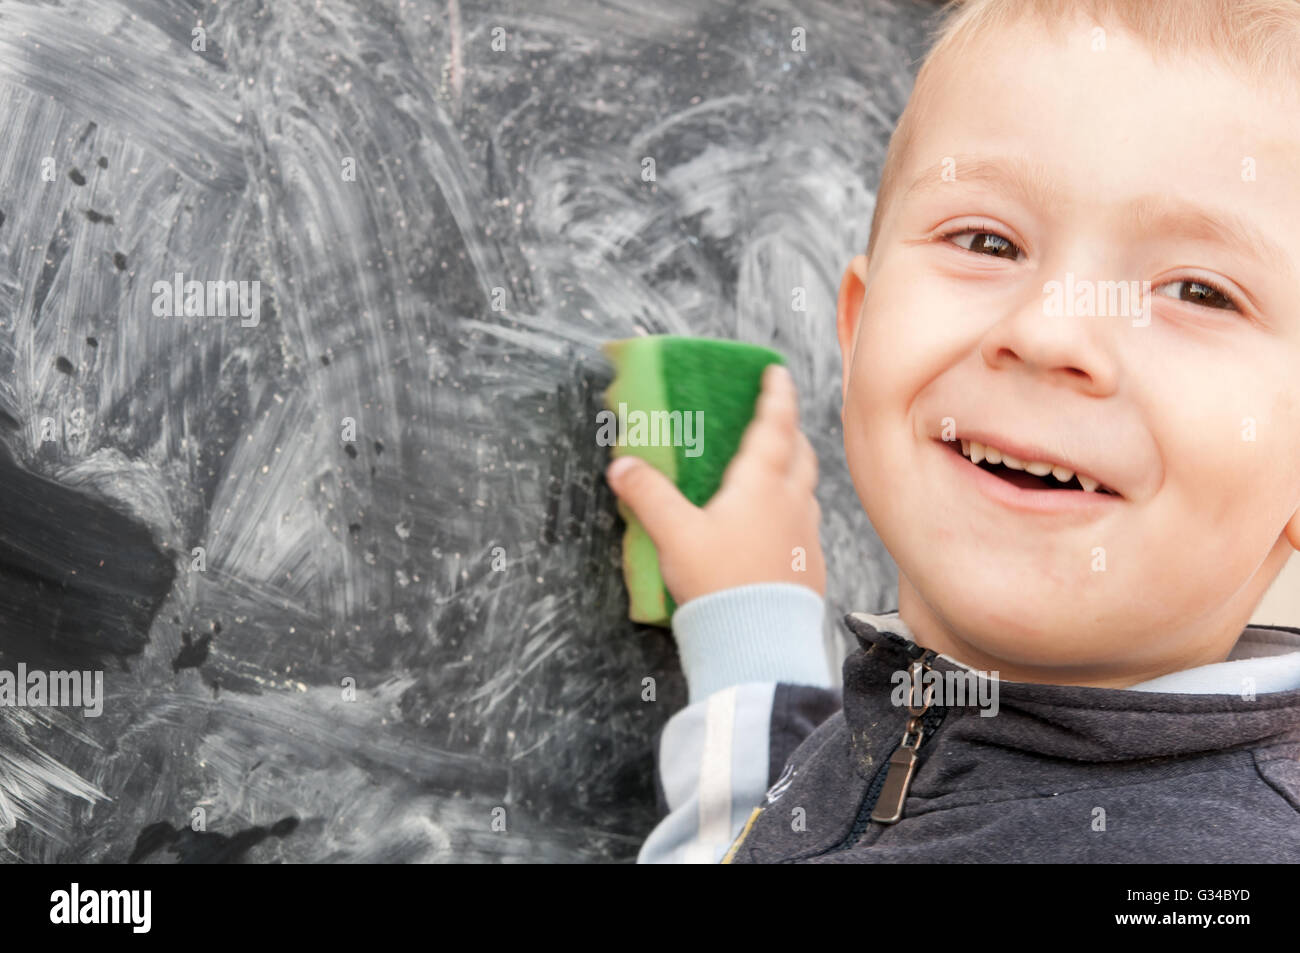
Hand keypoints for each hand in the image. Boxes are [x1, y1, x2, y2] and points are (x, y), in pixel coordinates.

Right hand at [604, 363, 825, 605]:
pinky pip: (806, 524)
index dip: (777, 395)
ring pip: (806, 489)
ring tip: (776, 469)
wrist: (757, 642)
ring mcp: (805, 535)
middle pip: (801, 453)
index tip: (777, 372)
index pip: (776, 425)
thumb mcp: (674, 535)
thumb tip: (622, 466)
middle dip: (791, 431)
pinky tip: (776, 526)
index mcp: (761, 484)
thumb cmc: (718, 582)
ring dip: (795, 470)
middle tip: (777, 420)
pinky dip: (794, 509)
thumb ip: (648, 496)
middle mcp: (791, 502)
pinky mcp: (809, 566)